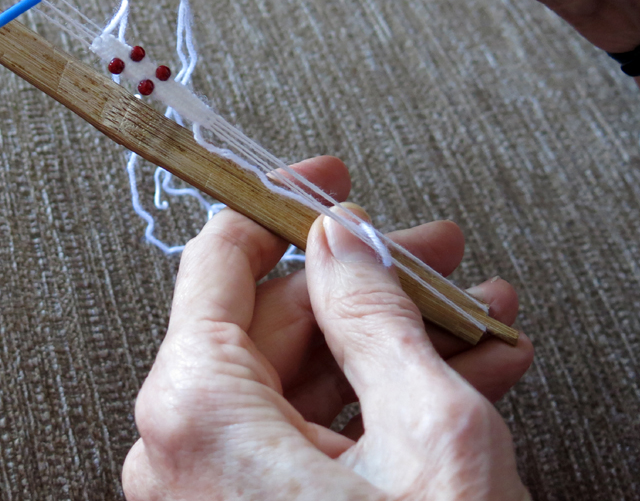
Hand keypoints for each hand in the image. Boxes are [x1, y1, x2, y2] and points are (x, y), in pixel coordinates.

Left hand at [121, 156, 533, 500]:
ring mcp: (207, 496)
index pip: (220, 260)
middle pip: (269, 323)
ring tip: (469, 319)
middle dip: (363, 283)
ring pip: (296, 385)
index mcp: (193, 407)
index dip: (281, 205)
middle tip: (432, 255)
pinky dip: (371, 409)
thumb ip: (376, 314)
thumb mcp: (427, 436)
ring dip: (385, 346)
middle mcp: (179, 450)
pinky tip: (451, 382)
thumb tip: (344, 239)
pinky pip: (299, 442)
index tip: (328, 178)